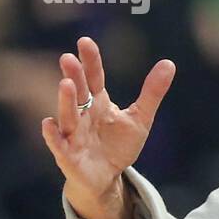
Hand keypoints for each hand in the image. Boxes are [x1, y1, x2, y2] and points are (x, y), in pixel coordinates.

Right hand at [41, 36, 174, 215]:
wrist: (107, 177)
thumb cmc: (119, 145)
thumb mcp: (140, 117)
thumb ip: (152, 92)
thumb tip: (169, 63)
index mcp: (98, 103)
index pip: (93, 77)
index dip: (90, 61)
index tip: (85, 41)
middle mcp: (82, 115)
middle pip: (78, 93)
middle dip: (73, 76)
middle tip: (68, 58)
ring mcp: (73, 134)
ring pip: (67, 115)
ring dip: (66, 101)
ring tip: (66, 84)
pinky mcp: (68, 155)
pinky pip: (58, 144)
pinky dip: (52, 135)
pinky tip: (49, 123)